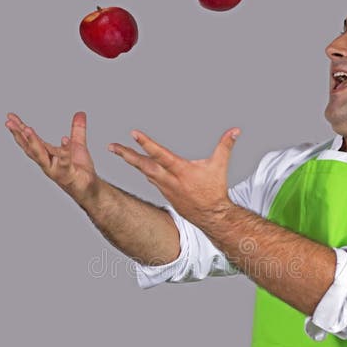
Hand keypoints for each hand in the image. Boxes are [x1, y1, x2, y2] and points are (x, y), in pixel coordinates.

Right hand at [5, 111, 97, 204]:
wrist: (90, 189)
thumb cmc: (80, 170)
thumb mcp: (78, 145)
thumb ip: (78, 129)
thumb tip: (80, 113)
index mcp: (46, 154)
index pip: (29, 140)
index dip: (19, 129)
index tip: (9, 117)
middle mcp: (47, 162)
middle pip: (29, 148)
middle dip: (19, 135)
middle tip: (8, 123)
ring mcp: (55, 170)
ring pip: (41, 156)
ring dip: (33, 143)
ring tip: (27, 129)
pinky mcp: (67, 174)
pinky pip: (65, 161)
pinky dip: (65, 150)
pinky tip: (64, 139)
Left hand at [107, 127, 240, 227]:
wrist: (210, 216)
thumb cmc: (214, 191)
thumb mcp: (220, 166)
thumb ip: (225, 146)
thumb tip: (236, 130)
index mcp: (180, 170)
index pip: (160, 154)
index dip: (146, 143)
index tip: (133, 133)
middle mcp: (169, 179)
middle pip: (143, 164)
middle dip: (126, 154)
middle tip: (111, 146)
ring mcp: (164, 187)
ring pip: (144, 171)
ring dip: (131, 160)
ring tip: (118, 151)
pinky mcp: (165, 193)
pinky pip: (150, 178)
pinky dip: (142, 169)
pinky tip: (137, 163)